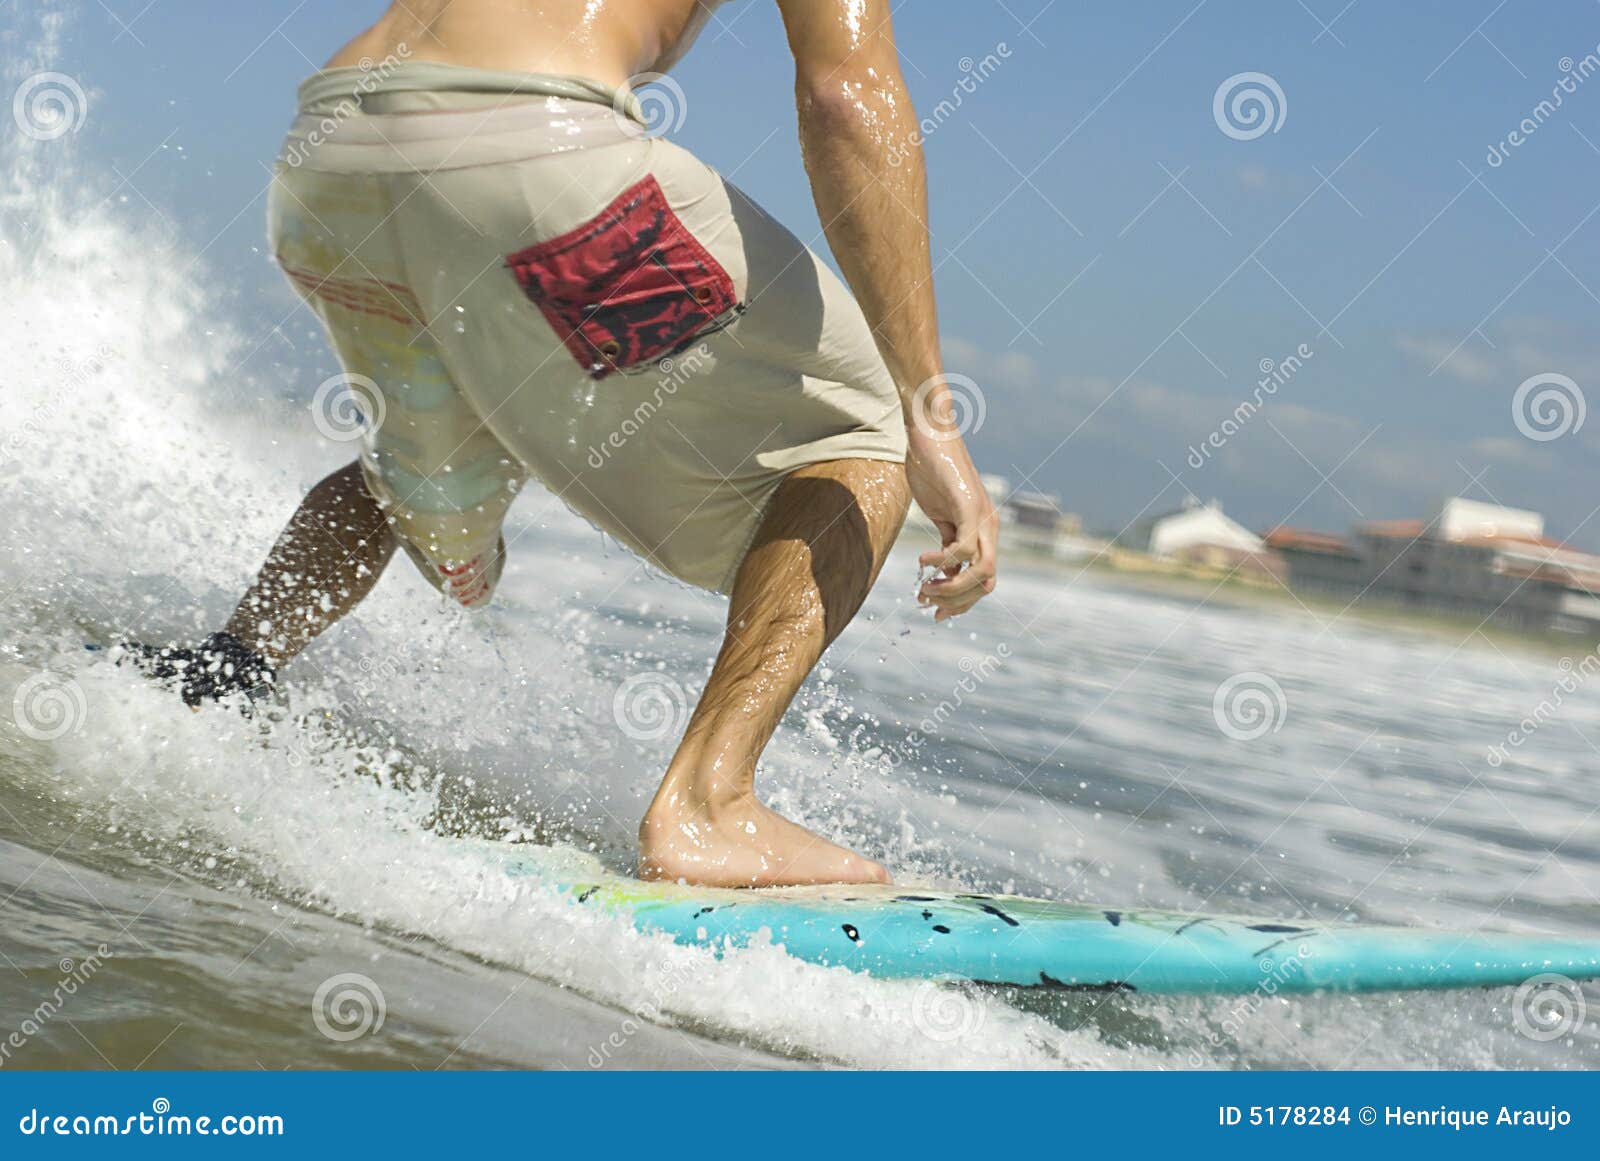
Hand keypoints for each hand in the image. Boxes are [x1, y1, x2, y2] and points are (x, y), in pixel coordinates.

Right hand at [905, 422, 998, 620]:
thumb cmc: (932, 470)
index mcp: (983, 531)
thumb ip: (946, 541)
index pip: (984, 579)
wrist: (930, 433)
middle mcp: (989, 527)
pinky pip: (963, 548)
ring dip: (951, 588)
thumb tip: (943, 572)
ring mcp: (981, 517)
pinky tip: (923, 562)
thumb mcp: (940, 514)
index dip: (962, 601)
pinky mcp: (968, 507)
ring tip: (925, 588)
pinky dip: (943, 562)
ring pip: (981, 571)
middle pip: (987, 582)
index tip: (936, 611)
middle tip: (927, 602)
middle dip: (957, 601)